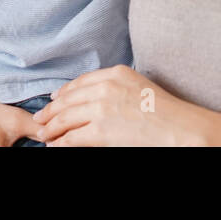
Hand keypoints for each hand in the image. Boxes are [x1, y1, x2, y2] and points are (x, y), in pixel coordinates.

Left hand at [31, 65, 207, 145]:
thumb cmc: (167, 112)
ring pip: (66, 118)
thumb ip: (117, 87)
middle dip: (51, 110)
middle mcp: (105, 87)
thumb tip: (96, 100)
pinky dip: (60, 142)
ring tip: (43, 134)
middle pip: (69, 98)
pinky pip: (72, 137)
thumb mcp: (140, 87)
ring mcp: (101, 108)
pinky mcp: (100, 130)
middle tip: (40, 118)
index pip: (81, 81)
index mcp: (116, 73)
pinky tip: (54, 146)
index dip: (64, 92)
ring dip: (51, 127)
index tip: (54, 99)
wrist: (180, 129)